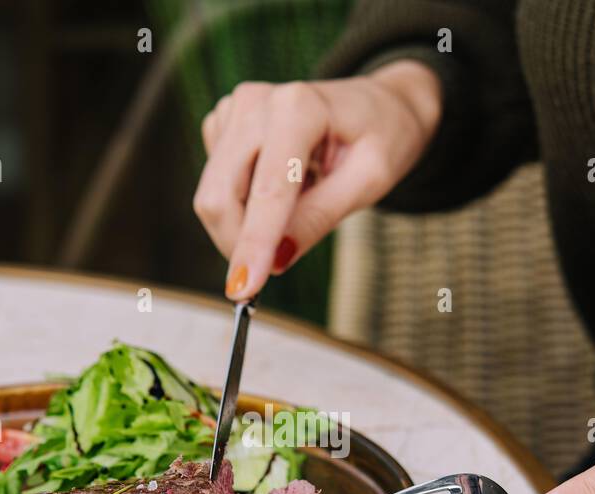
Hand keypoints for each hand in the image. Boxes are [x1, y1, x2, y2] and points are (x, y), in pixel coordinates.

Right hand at [193, 60, 441, 299]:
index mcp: (298, 107)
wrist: (377, 105)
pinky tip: (281, 186)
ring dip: (246, 224)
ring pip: (214, 196)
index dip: (252, 245)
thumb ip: (322, 216)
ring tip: (299, 202)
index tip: (242, 290)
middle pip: (220, 195)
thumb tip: (276, 259)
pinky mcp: (223, 125)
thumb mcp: (370, 181)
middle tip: (273, 267)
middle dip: (239, 244)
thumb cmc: (380, 138)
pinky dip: (245, 204)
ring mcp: (234, 111)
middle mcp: (256, 102)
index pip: (267, 191)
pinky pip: (218, 186)